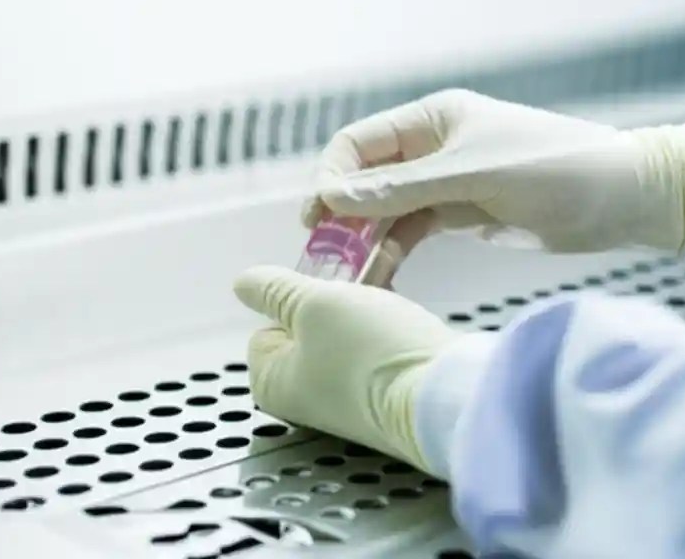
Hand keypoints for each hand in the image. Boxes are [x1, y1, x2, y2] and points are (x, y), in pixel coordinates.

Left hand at [234, 266, 458, 469]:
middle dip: (336, 304)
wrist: (441, 396)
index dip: (294, 305)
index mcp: (272, 386)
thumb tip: (243, 283)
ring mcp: (350, 402)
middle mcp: (306, 400)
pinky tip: (407, 324)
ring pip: (348, 336)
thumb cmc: (368, 351)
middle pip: (309, 330)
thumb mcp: (313, 304)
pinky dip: (390, 332)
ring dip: (368, 312)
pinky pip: (379, 352)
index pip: (265, 330)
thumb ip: (274, 289)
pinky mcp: (387, 397)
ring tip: (388, 305)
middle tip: (359, 296)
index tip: (323, 299)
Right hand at [304, 89, 684, 254]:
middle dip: (342, 217)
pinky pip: (413, 233)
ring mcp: (448, 183)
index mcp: (435, 119)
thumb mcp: (476, 176)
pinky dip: (393, 254)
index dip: (332, 178)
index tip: (320, 218)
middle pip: (367, 180)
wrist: (625, 198)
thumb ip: (405, 188)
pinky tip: (378, 279)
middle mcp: (435, 148)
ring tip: (345, 280)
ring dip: (364, 241)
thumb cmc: (560, 169)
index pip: (360, 143)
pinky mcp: (464, 215)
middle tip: (324, 259)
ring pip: (387, 212)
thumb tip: (335, 196)